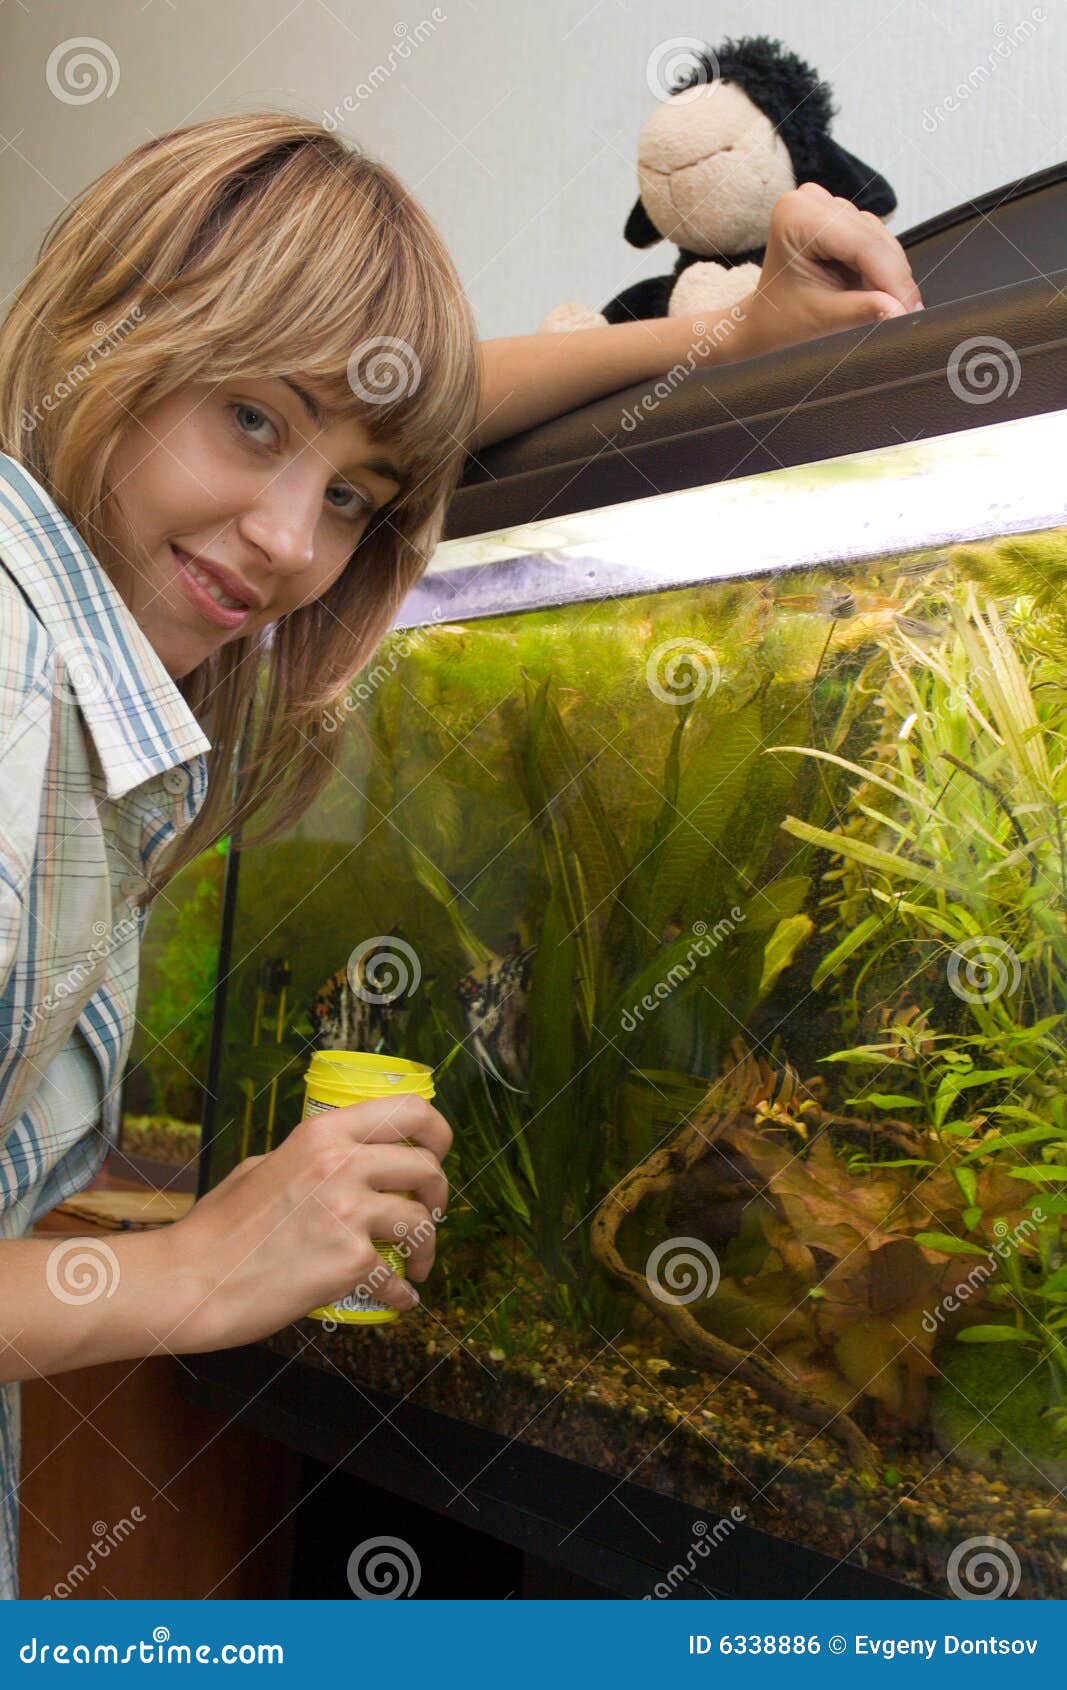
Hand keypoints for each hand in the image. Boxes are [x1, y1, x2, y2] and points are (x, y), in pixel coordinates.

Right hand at [165, 1095, 451, 1350]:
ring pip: (421, 1222)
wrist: (191, 1279)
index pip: (408, 1111)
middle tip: (430, 1212)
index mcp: (322, 1134)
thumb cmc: (218, 1229)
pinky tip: (398, 1297)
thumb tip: (344, 1160)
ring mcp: (347, 1212)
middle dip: (438, 1195)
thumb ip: (310, 1159)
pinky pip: (396, 1276)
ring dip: (425, 1248)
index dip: (437, 1131)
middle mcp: (341, 1164)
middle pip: (426, 1168)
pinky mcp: (349, 1261)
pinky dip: (402, 1292)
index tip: (438, 1152)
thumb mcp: (262, 1167)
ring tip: (415, 1264)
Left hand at [735, 182, 923, 357]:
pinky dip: (882, 269)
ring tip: (888, 309)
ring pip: (879, 239)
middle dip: (893, 279)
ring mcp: (825, 206)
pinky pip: (876, 240)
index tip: (909, 310)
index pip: (861, 243)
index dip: (892, 278)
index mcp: (796, 217)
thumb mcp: (821, 320)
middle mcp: (810, 202)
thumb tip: (901, 310)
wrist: (766, 321)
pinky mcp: (839, 217)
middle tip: (907, 315)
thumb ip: (862, 312)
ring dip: (889, 275)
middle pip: (873, 238)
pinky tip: (879, 293)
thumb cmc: (780, 320)